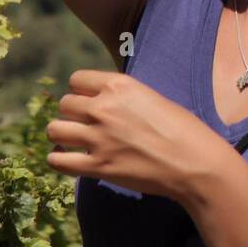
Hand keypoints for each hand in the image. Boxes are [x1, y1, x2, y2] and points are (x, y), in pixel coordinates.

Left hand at [45, 69, 223, 202]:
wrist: (192, 161)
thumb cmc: (181, 128)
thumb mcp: (150, 97)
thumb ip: (123, 97)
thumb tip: (104, 103)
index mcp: (118, 86)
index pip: (77, 79)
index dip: (81, 90)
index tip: (87, 100)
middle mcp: (103, 108)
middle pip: (65, 104)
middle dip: (72, 113)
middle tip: (83, 123)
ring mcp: (98, 138)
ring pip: (55, 129)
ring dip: (61, 133)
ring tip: (70, 139)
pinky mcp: (97, 166)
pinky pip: (58, 160)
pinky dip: (57, 158)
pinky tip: (64, 158)